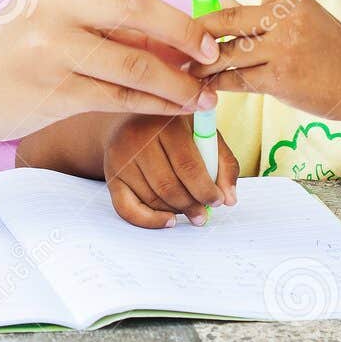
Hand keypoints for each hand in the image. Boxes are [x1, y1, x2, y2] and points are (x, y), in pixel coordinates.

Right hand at [0, 0, 224, 140]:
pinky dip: (156, 104)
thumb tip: (183, 37)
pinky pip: (120, 97)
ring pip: (134, 62)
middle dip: (184, 29)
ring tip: (205, 95)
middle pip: (136, 6)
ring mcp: (52, 48)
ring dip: (178, 82)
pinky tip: (177, 108)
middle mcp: (55, 4)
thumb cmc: (18, 46)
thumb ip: (111, 19)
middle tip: (211, 50)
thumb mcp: (55, 13)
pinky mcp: (54, 91)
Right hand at [105, 114, 237, 227]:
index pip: (187, 165)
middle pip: (168, 186)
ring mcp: (121, 157)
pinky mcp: (111, 175)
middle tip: (204, 214)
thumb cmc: (176, 130)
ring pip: (152, 198)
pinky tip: (169, 220)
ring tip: (190, 210)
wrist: (134, 120)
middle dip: (192, 205)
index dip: (206, 189)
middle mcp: (138, 137)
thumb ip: (223, 163)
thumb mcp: (204, 135)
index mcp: (166, 122)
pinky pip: (128, 210)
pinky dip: (151, 221)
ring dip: (176, 211)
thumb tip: (229, 199)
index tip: (219, 201)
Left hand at [185, 0, 340, 119]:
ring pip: (226, 52)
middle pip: (226, 18)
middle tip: (179, 38)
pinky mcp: (280, 79)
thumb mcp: (306, 17)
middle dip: (198, 29)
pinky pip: (236, 80)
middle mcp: (286, 18)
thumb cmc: (333, 50)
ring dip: (201, 62)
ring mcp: (283, 49)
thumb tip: (224, 6)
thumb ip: (269, 12)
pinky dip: (217, 84)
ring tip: (186, 67)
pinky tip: (207, 87)